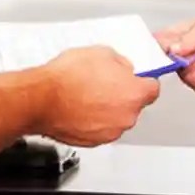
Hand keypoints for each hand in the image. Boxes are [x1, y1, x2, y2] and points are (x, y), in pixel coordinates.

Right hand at [39, 46, 160, 145]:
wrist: (42, 99)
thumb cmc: (68, 77)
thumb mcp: (102, 52)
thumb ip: (121, 63)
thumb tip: (124, 68)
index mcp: (134, 94)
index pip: (153, 88)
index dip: (143, 81)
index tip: (136, 78)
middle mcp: (127, 117)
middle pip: (134, 105)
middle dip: (122, 95)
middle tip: (103, 83)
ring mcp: (110, 132)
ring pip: (116, 118)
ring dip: (107, 109)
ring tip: (87, 94)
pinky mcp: (93, 142)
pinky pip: (100, 129)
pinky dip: (93, 121)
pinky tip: (79, 107)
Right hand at [154, 16, 194, 91]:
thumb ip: (189, 37)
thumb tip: (172, 48)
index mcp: (180, 36)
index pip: (158, 41)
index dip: (151, 44)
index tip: (148, 45)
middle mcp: (183, 53)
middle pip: (163, 59)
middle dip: (164, 57)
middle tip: (168, 52)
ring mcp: (192, 68)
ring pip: (176, 71)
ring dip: (184, 63)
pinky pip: (192, 80)